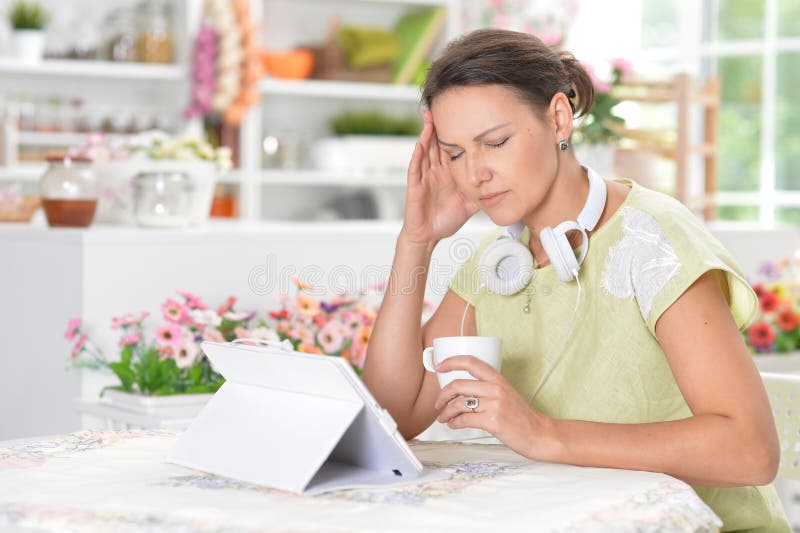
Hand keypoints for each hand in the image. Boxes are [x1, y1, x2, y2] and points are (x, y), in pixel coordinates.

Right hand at [401, 110, 478, 245]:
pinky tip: (420, 143)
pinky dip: (417, 156)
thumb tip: (504, 184)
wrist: (429, 236)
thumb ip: (484, 191)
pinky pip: (416, 169)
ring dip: (426, 135)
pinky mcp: (416, 186)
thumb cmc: (446, 219)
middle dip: (439, 126)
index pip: (452, 148)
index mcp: (449, 173)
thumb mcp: (470, 203)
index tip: (463, 116)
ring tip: (430, 118)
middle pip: (437, 144)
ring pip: (425, 151)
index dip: (455, 133)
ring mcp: (425, 177)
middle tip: (442, 106)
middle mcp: (436, 171)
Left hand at [433, 356, 561, 460]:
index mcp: (498, 379)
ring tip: (444, 417)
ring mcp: (494, 405)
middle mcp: (495, 389)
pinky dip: (454, 423)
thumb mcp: (506, 394)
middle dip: (442, 395)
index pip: (471, 362)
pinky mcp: (492, 422)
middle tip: (438, 403)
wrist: (540, 434)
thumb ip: (487, 388)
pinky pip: (464, 420)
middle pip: (458, 385)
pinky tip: (453, 425)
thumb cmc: (522, 416)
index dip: (451, 362)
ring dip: (446, 412)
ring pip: (458, 404)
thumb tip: (461, 390)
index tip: (439, 366)